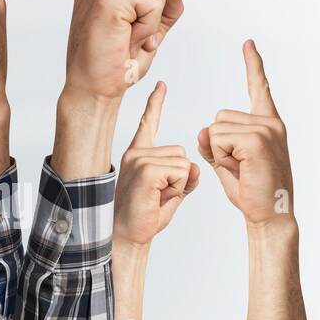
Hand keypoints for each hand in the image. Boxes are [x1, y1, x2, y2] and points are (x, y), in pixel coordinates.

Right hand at [114, 82, 198, 246]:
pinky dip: (177, 188)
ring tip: (158, 197)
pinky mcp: (145, 169)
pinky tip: (157, 197)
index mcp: (138, 154)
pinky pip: (179, 171)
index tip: (161, 85)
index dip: (156, 104)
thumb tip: (193, 166)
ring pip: (182, 162)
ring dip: (179, 184)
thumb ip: (183, 177)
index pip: (148, 124)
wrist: (125, 234)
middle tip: (161, 195)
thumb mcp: (170, 194)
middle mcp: (136, 152)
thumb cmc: (144, 217)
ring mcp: (139, 159)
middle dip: (181, 176)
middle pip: (181, 152)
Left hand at [197, 40, 293, 226]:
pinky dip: (221, 157)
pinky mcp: (257, 138)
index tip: (247, 43)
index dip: (252, 65)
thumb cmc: (250, 189)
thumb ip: (214, 141)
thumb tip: (203, 130)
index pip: (258, 88)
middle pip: (217, 118)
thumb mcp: (227, 160)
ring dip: (219, 153)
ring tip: (242, 169)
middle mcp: (269, 122)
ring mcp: (265, 129)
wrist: (269, 214)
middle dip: (217, 145)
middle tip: (240, 166)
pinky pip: (217, 139)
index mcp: (267, 123)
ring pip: (214, 130)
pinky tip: (242, 169)